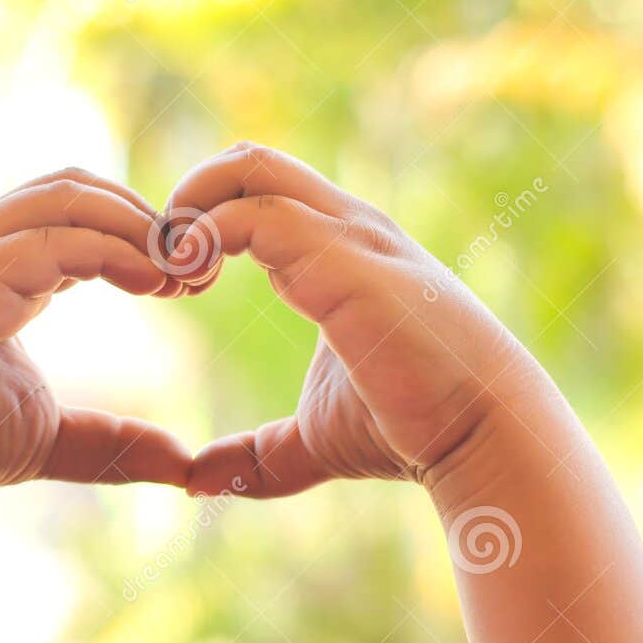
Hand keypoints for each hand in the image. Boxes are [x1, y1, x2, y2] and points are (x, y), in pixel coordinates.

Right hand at [0, 168, 208, 517]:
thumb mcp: (49, 438)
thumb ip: (112, 440)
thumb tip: (183, 460)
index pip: (74, 208)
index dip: (141, 230)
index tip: (193, 278)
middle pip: (75, 185)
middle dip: (146, 215)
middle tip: (201, 264)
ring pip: (64, 198)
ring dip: (137, 224)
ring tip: (186, 271)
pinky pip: (46, 241)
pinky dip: (109, 249)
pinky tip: (153, 281)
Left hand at [170, 143, 550, 497]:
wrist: (482, 435)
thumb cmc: (409, 430)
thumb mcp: (313, 441)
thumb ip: (255, 456)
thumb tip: (195, 483)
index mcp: (335, 249)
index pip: (253, 190)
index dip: (198, 224)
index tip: (174, 288)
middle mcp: (343, 226)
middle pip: (246, 159)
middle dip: (186, 198)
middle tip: (161, 272)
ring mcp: (346, 236)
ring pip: (248, 170)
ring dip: (187, 216)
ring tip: (171, 283)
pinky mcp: (344, 262)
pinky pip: (257, 216)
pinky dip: (206, 237)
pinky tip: (189, 284)